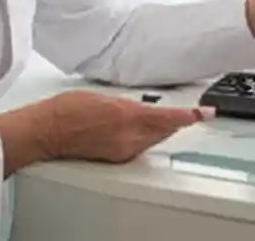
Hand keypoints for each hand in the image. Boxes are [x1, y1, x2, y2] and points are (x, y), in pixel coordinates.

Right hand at [15, 91, 210, 165]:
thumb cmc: (69, 109)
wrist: (49, 130)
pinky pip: (140, 146)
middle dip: (177, 121)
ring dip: (162, 129)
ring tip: (167, 118)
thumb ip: (129, 104)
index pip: (168, 118)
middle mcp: (129, 137)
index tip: (205, 113)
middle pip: (165, 130)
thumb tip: (142, 109)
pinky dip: (147, 137)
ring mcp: (123, 150)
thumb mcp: (105, 97)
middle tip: (191, 112)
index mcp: (128, 116)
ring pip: (154, 139)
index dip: (190, 116)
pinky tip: (142, 129)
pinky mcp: (116, 157)